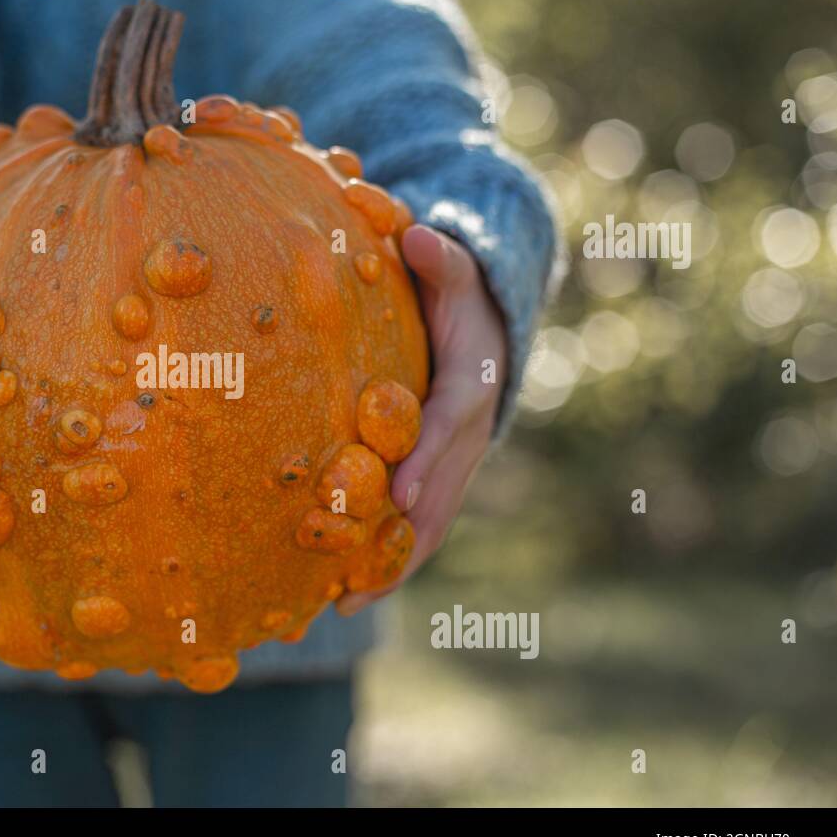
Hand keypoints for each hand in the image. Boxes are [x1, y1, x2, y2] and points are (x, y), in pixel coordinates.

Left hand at [338, 225, 507, 615]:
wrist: (492, 330)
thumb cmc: (459, 297)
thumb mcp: (456, 271)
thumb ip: (440, 259)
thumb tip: (418, 233)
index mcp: (471, 386)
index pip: (448, 426)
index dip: (426, 459)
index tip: (397, 493)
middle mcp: (469, 435)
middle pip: (441, 494)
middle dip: (403, 538)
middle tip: (359, 577)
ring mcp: (457, 464)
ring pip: (431, 522)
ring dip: (393, 565)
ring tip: (345, 602)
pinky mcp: (440, 479)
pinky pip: (418, 526)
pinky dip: (390, 559)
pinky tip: (347, 591)